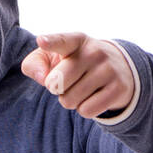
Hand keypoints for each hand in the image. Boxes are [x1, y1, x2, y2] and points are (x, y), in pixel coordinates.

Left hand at [21, 32, 135, 118]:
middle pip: (57, 83)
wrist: (117, 69)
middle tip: (68, 82)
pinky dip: (85, 109)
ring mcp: (108, 69)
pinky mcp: (118, 88)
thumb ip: (34, 64)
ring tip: (82, 88)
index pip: (62, 41)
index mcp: (75, 41)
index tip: (42, 41)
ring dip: (71, 100)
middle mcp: (94, 51)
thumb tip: (43, 77)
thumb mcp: (52, 58)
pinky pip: (86, 111)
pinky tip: (94, 97)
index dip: (50, 42)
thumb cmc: (72, 64)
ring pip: (70, 101)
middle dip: (56, 89)